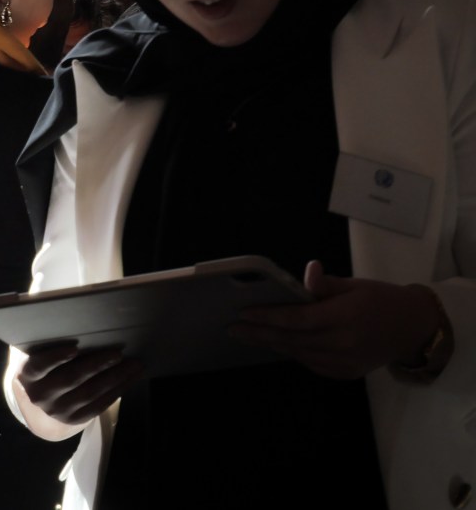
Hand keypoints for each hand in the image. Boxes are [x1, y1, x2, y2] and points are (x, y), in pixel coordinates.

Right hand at [13, 342, 143, 430]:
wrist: (39, 391)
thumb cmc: (43, 358)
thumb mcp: (39, 350)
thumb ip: (52, 340)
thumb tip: (87, 323)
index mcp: (26, 374)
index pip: (39, 365)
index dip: (56, 357)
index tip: (74, 348)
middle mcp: (39, 395)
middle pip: (70, 379)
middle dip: (96, 365)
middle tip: (118, 352)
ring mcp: (56, 410)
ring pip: (89, 394)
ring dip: (114, 378)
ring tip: (133, 364)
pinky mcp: (74, 419)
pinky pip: (99, 406)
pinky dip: (116, 390)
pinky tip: (130, 378)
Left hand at [230, 260, 443, 378]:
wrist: (413, 328)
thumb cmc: (381, 300)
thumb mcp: (355, 285)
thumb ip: (325, 284)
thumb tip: (307, 272)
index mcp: (344, 318)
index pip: (296, 319)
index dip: (268, 317)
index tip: (243, 313)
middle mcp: (342, 344)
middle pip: (291, 340)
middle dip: (259, 334)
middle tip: (233, 329)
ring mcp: (344, 363)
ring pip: (298, 353)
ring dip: (272, 344)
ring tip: (248, 335)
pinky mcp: (345, 373)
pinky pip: (311, 363)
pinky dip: (292, 352)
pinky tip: (276, 344)